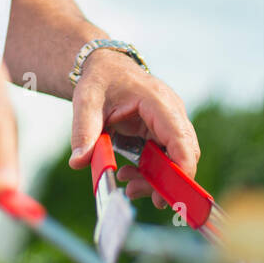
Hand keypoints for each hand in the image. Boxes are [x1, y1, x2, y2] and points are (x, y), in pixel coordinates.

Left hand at [68, 49, 199, 209]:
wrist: (105, 68)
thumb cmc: (99, 81)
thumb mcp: (86, 103)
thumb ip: (84, 132)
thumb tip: (79, 162)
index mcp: (158, 102)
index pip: (181, 139)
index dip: (181, 168)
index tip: (169, 194)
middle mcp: (171, 112)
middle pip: (184, 154)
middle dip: (166, 181)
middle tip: (137, 193)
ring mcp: (170, 123)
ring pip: (176, 160)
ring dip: (155, 179)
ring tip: (127, 186)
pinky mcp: (163, 132)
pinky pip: (165, 158)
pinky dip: (150, 172)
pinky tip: (128, 175)